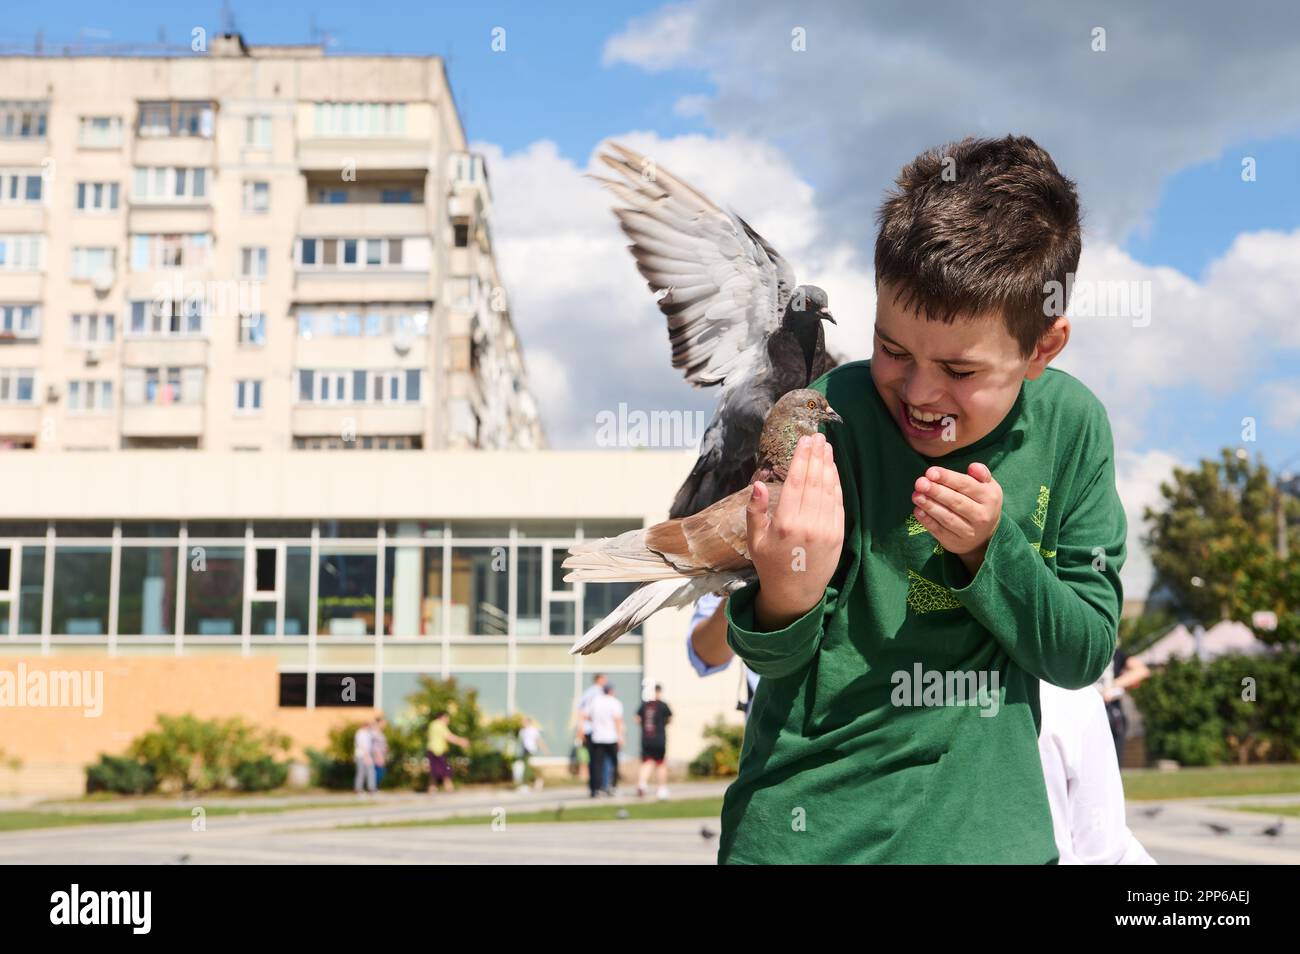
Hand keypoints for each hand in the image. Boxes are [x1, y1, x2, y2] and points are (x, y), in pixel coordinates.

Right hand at [746, 433, 843, 629]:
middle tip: (818, 436)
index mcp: (785, 523)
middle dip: (816, 455)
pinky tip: (833, 470)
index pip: (796, 482)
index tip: (804, 440)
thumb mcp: (754, 539)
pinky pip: (838, 504)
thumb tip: (759, 483)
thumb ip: (755, 510)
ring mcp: (826, 530)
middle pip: (814, 481)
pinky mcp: (838, 535)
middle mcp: (807, 524)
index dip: (801, 458)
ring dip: (828, 465)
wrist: (795, 592)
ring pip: (829, 489)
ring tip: (827, 447)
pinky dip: (836, 484)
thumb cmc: (770, 564)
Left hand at [912, 463, 1002, 575]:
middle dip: (936, 491)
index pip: (966, 485)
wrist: (985, 536)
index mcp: (990, 497)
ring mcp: (969, 531)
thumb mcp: (987, 487)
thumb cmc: (981, 503)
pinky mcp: (955, 542)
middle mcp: (982, 516)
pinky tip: (918, 510)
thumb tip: (973, 467)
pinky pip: (939, 531)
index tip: (930, 472)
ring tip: (916, 495)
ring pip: (947, 517)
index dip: (947, 478)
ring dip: (929, 506)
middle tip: (920, 483)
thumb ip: (981, 474)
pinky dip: (927, 520)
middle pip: (956, 502)